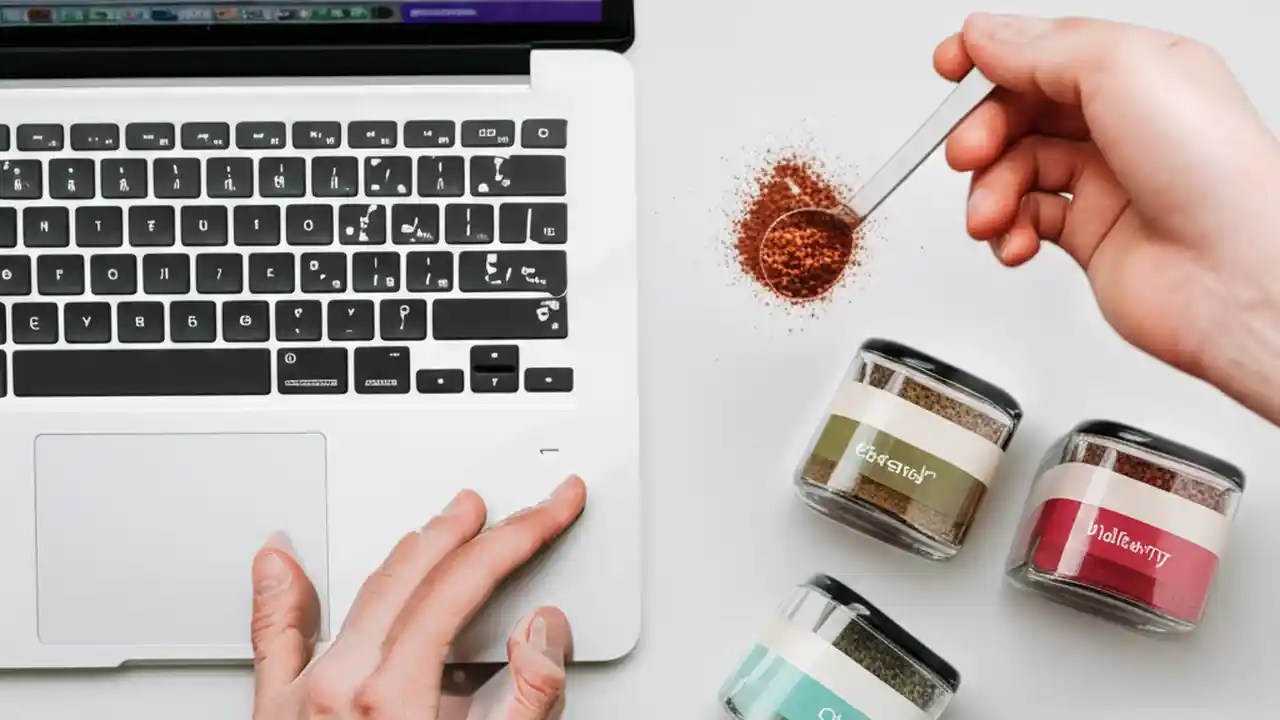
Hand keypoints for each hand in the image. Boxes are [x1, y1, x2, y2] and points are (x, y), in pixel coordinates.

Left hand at [249, 476, 586, 719]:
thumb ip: (528, 700)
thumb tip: (543, 629)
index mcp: (390, 696)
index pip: (467, 582)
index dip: (522, 533)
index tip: (554, 507)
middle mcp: (339, 687)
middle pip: (414, 573)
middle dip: (473, 529)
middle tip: (516, 507)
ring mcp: (300, 699)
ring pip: (361, 594)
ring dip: (413, 553)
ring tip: (445, 530)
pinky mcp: (275, 714)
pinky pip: (272, 640)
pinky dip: (279, 593)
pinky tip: (278, 559)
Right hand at [937, 13, 1279, 422]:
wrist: (1233, 278)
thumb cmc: (1214, 175)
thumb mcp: (1121, 70)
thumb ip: (1042, 49)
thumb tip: (985, 36)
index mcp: (1140, 71)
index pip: (1044, 54)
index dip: (991, 60)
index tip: (951, 69)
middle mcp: (1123, 124)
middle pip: (1019, 113)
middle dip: (982, 132)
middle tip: (966, 152)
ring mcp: (1106, 181)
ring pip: (1015, 170)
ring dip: (990, 190)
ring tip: (992, 213)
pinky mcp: (1090, 234)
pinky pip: (1024, 221)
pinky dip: (1008, 231)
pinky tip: (1014, 239)